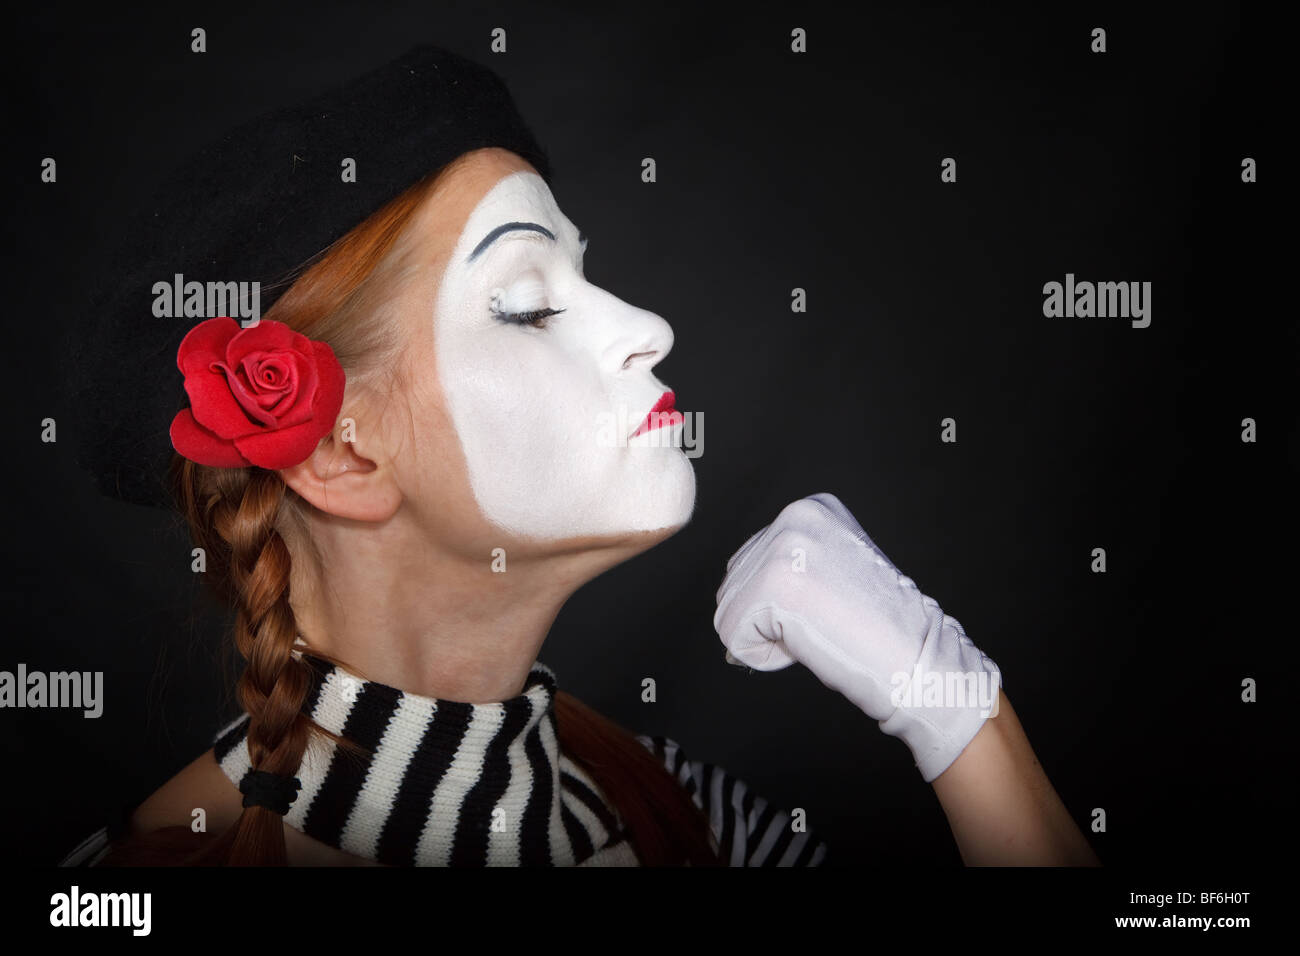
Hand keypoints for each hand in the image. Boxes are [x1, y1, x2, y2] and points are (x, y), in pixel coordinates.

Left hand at [712, 493, 1001, 781]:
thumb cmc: (882, 629)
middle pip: (733, 585)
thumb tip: (733, 601)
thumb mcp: (831, 572)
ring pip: (729, 611)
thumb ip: (786, 570)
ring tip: (820, 630)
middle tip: (825, 622)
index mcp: (809, 510)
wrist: (917, 658)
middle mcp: (793, 517)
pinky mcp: (772, 584)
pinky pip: (732, 636)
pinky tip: (810, 642)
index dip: (782, 604)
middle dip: (770, 620)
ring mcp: (782, 548)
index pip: (749, 564)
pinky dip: (764, 656)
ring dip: (769, 637)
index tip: (830, 607)